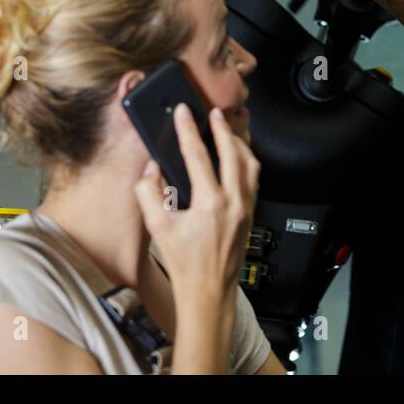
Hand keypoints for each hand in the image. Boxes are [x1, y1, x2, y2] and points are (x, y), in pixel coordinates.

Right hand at [133, 103, 259, 299]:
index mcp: (210, 203)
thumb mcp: (158, 228)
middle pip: (232, 152)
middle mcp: (234, 202)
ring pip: (250, 164)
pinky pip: (254, 179)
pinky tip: (238, 158)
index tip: (183, 113)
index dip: (187, 130)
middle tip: (212, 113)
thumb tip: (152, 169)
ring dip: (239, 143)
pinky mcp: (251, 214)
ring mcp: (246, 207)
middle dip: (222, 129)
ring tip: (228, 130)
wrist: (208, 290)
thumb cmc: (184, 264)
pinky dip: (247, 162)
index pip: (198, 155)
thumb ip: (149, 194)